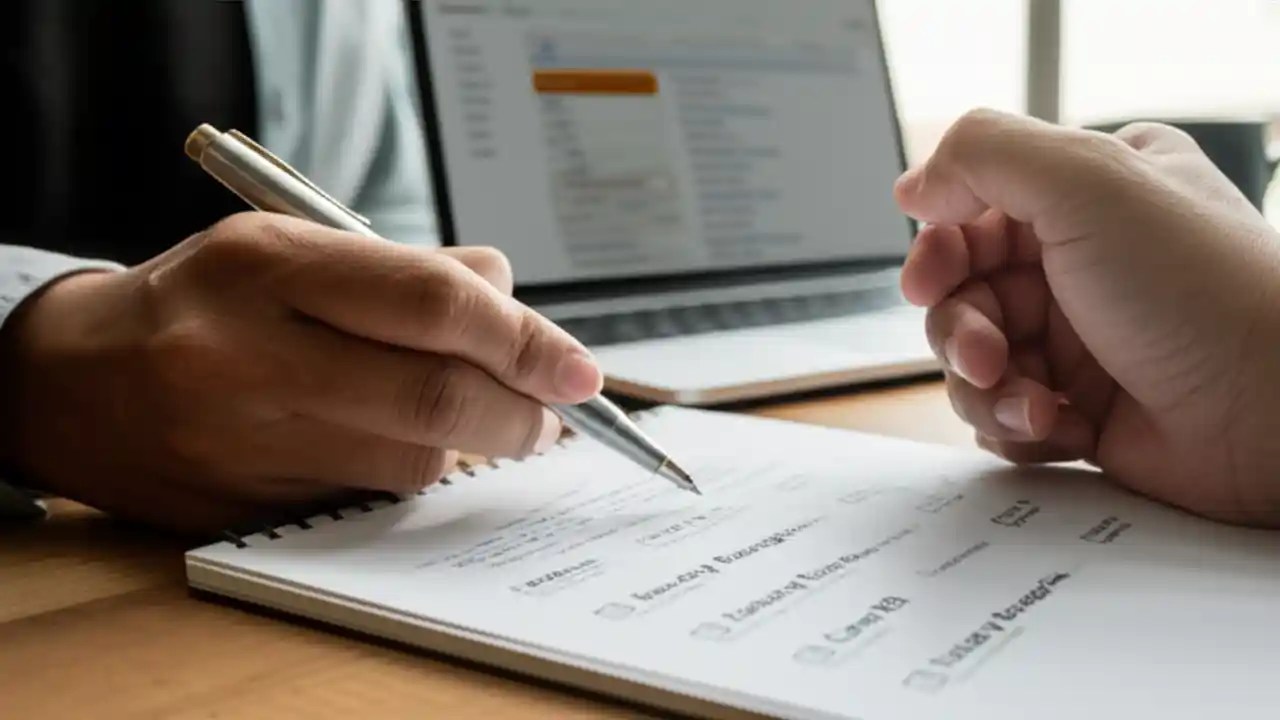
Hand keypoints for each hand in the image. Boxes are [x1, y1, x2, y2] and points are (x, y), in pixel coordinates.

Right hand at [0, 213, 601, 532]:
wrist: (73, 382)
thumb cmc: (207, 302)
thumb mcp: (291, 247)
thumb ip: (408, 270)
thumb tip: (512, 299)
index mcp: (266, 266)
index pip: (431, 303)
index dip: (524, 340)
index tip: (579, 370)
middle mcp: (249, 355)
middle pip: (434, 399)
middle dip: (521, 413)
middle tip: (551, 412)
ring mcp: (243, 442)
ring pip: (412, 462)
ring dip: (466, 445)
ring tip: (463, 413)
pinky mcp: (245, 508)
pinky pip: (369, 499)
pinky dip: (407, 472)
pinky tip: (389, 441)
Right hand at [895, 109, 1279, 526]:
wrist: (1274, 416)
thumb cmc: (1201, 294)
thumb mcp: (1088, 183)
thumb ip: (984, 155)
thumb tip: (913, 186)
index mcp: (1089, 194)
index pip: (973, 212)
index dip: (938, 251)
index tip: (930, 281)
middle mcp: (1081, 261)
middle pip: (961, 292)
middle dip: (960, 330)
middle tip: (986, 356)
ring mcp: (1080, 339)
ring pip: (972, 360)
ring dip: (985, 388)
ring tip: (1034, 405)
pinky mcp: (1080, 407)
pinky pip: (1002, 414)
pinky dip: (1015, 426)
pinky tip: (1060, 429)